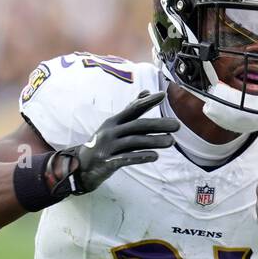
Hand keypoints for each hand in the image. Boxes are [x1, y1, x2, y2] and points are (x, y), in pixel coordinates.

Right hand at [49, 91, 178, 194]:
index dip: (147, 102)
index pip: (132, 109)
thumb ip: (131, 110)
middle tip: (177, 125)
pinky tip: (155, 156)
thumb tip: (146, 91)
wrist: (80, 167)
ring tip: (171, 141)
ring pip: (134, 142)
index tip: (163, 95)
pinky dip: (141, 156)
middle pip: (137, 126)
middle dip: (158, 125)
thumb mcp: (114, 125)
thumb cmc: (103, 143)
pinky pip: (126, 158)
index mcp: (113, 121)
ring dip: (154, 141)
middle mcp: (110, 132)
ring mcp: (108, 147)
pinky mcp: (107, 162)